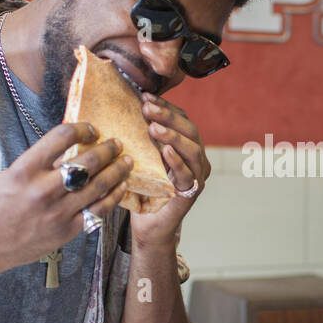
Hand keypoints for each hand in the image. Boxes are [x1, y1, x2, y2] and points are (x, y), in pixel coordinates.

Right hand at [0, 123, 131, 278]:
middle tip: (116, 143)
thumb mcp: (9, 176)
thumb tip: (68, 148)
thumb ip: (38, 163)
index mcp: (24, 170)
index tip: (91, 129)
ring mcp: (57, 212)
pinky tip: (121, 187)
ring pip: (98, 185)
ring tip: (126, 161)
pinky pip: (98, 210)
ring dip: (117, 170)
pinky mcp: (67, 230)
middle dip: (107, 149)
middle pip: (86, 162)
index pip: (61, 137)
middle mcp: (42, 189)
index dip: (82, 128)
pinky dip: (113, 196)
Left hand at [131, 91, 210, 247]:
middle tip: (147, 108)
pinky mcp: (191, 192)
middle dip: (168, 116)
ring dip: (173, 135)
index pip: (182, 119)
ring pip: (192, 149)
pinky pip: (187, 174)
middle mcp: (197, 158)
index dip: (166, 106)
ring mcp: (197, 175)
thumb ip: (144, 137)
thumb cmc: (144, 190)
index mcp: (188, 146)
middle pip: (190, 130)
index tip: (145, 96)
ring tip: (154, 128)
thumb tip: (125, 107)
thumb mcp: (143, 157)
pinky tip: (165, 152)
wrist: (148, 226)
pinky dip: (177, 162)